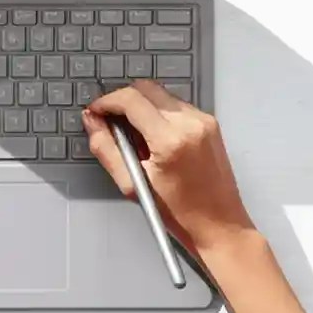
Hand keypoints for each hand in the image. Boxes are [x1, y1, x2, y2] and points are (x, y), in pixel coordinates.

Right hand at [83, 80, 255, 254]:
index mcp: (170, 140)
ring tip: (137, 139)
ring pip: (161, 94)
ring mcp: (204, 121)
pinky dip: (159, 114)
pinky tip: (156, 139)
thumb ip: (106, 148)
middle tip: (111, 121)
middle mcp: (191, 123)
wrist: (219, 224)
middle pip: (146, 88)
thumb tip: (93, 123)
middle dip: (123, 100)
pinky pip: (176, 105)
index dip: (107, 101)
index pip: (131, 99)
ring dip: (142, 107)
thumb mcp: (132, 185)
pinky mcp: (210, 123)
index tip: (97, 110)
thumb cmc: (181, 213)